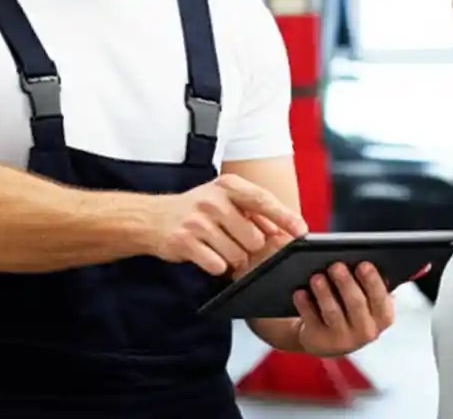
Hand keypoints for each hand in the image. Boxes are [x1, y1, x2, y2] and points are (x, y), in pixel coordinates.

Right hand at [149, 173, 308, 275]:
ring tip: (217, 247)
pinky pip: (217, 265)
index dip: (285, 217)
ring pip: (237, 256)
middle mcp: (213, 200)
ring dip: (232, 259)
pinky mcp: (185, 242)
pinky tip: (206, 255)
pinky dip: (216, 266)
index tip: (301, 231)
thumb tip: (285, 232)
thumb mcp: (224, 199)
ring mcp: (198, 221)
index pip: (263, 201)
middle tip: (236, 242)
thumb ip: (254, 212)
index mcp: (228, 186)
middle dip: (250, 247)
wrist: (152, 218)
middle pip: (254, 238)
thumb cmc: (196, 210)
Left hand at [292, 261, 403, 356]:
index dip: (373, 281)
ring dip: (324, 293)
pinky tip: (300, 292)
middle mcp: (366, 331)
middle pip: (356, 304)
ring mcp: (342, 339)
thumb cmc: (349, 305)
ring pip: (333, 313)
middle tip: (336, 266)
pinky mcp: (319, 341)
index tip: (363, 264)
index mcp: (382, 316)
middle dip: (346, 283)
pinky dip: (305, 305)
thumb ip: (368, 281)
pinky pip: (311, 321)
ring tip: (316, 277)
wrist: (326, 335)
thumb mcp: (365, 296)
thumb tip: (364, 257)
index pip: (381, 298)